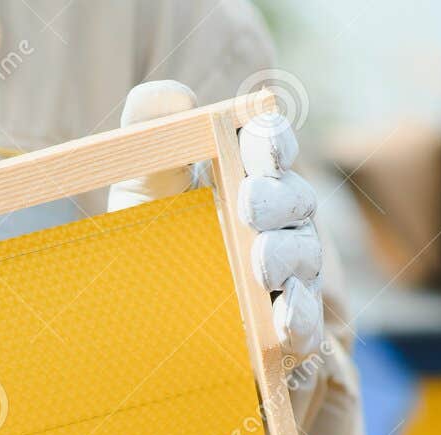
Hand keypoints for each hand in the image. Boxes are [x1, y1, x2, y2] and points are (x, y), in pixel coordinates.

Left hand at [107, 80, 323, 359]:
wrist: (135, 325)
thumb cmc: (148, 243)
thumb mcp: (138, 190)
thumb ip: (149, 134)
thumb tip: (174, 96)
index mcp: (248, 180)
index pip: (273, 151)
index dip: (272, 142)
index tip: (257, 140)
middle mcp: (277, 225)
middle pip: (296, 203)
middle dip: (278, 199)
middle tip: (249, 204)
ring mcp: (288, 278)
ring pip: (305, 260)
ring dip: (288, 257)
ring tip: (261, 262)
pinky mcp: (286, 331)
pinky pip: (306, 325)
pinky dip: (299, 319)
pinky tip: (283, 320)